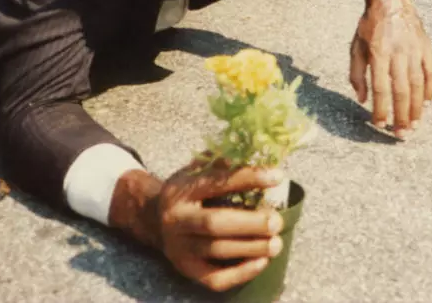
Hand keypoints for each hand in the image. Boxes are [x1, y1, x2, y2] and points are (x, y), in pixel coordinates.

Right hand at [132, 161, 285, 291]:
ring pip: (216, 250)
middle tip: (277, 221)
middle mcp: (177, 219)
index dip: (248, 177)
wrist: (154, 219)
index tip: (277, 176)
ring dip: (251, 248)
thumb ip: (223, 162)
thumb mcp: (196, 171)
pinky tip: (262, 262)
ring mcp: (179, 247)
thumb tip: (258, 153)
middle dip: (250, 223)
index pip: (216, 181)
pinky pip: (214, 278)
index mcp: (181, 190)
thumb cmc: (188, 192)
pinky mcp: (186, 269)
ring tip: (277, 243)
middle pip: (214, 223)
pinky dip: (240, 273)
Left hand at [350, 0, 431, 138]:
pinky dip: (431, 89)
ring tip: (415, 125)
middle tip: (401, 134)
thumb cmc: (370, 25)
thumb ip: (356, 73)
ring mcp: (415, 50)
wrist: (391, 0)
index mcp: (378, 53)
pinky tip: (428, 103)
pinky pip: (431, 72)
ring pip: (418, 85)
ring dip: (417, 108)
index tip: (379, 124)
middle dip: (401, 115)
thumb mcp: (355, 46)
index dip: (380, 108)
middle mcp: (398, 53)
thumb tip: (362, 99)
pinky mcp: (426, 47)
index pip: (380, 88)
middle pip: (401, 91)